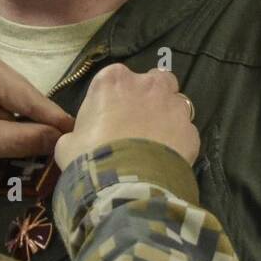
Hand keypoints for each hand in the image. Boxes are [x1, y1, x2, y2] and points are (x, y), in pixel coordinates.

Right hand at [54, 64, 199, 169]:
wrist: (125, 183)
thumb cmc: (90, 156)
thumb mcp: (69, 142)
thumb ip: (78, 133)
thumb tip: (78, 141)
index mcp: (113, 80)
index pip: (115, 78)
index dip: (114, 97)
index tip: (110, 114)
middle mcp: (148, 85)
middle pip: (155, 81)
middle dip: (150, 95)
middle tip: (139, 120)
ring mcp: (174, 106)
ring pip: (176, 103)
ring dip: (168, 116)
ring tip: (156, 142)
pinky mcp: (192, 131)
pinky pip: (185, 132)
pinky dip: (179, 142)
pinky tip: (167, 159)